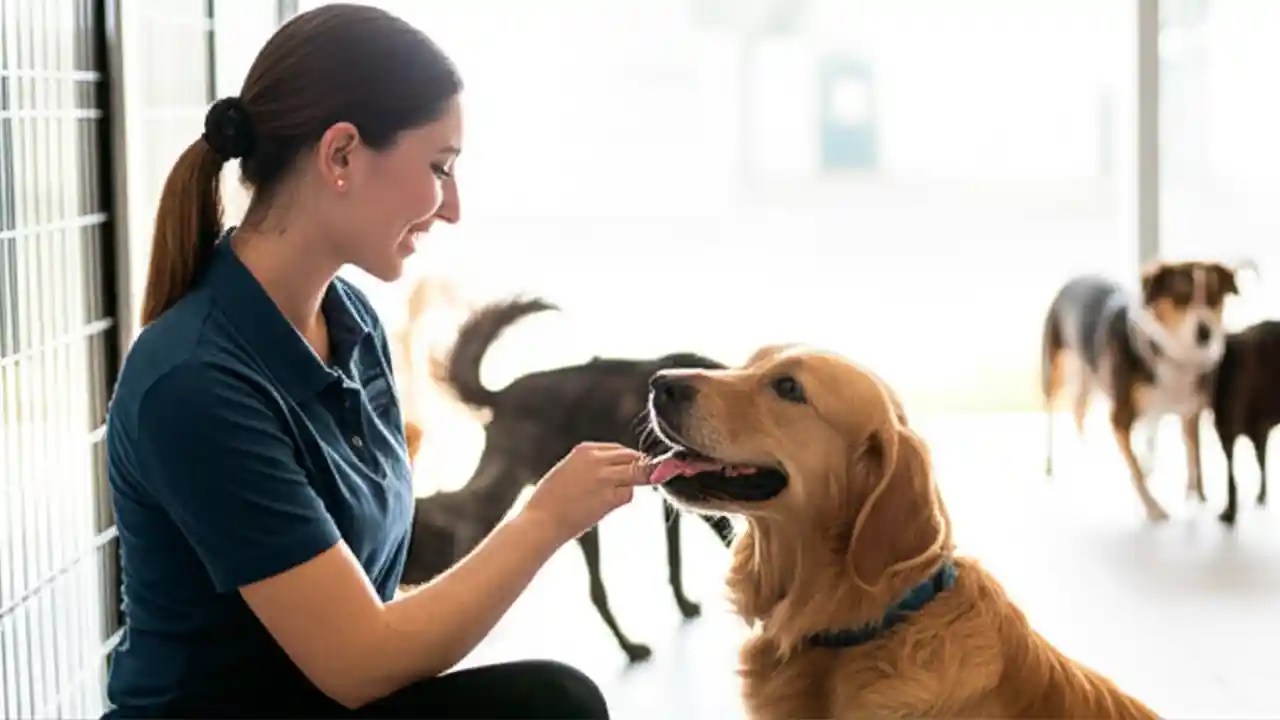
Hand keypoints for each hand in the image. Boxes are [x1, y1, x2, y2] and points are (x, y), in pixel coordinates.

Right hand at [522, 442, 651, 543]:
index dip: (627, 461)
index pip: (619, 449)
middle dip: (637, 469)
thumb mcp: (569, 469)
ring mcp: (604, 477)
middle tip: (634, 483)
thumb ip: (593, 465)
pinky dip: (623, 499)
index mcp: (585, 449)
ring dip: (633, 484)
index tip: (629, 470)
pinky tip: (605, 506)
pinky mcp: (609, 497)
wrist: (542, 521)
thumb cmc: (550, 500)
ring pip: (637, 473)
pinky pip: (629, 494)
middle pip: (633, 457)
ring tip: (612, 496)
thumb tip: (616, 469)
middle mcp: (597, 459)